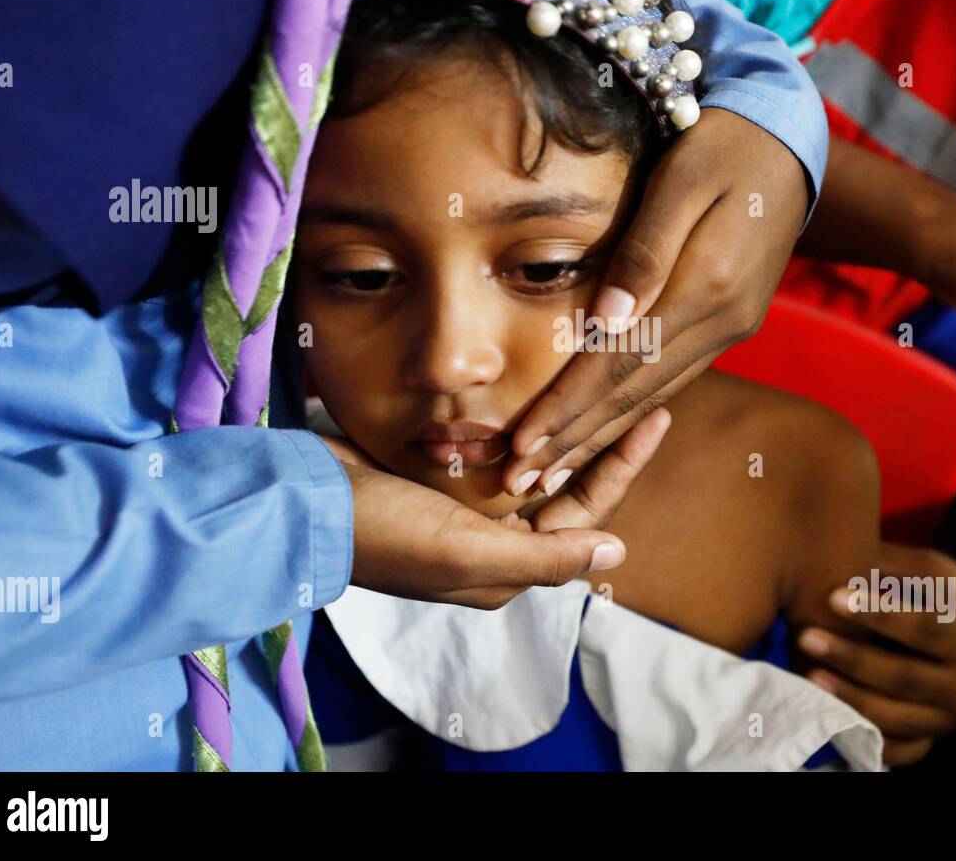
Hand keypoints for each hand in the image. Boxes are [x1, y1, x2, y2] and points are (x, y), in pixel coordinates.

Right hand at [325, 408, 669, 609]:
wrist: (299, 504)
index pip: (586, 517)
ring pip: (536, 467)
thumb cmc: (384, 534)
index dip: (622, 467)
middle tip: (639, 389)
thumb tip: (617, 555)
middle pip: (567, 489)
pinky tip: (544, 394)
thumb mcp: (469, 553)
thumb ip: (546, 557)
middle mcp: (492, 545)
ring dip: (568, 431)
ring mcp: (465, 512)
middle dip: (603, 443)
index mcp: (506, 570)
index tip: (656, 415)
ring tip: (601, 386)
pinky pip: (501, 452)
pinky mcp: (438, 481)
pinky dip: (525, 427)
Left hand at [502, 108, 807, 494]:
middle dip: (576, 442)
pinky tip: (605, 435)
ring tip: (553, 475)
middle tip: (523, 483)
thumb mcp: (681, 180)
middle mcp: (722, 322)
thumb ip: (645, 251)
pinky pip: (673, 379)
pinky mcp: (730, 325)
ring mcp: (730, 329)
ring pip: (655, 397)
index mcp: (706, 287)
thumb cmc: (721, 144)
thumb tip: (606, 322)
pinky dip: (633, 414)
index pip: (621, 363)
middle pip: (635, 395)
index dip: (570, 407)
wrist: (788, 143)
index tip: (523, 443)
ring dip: (602, 440)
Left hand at [795, 543, 955, 765]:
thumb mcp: (940, 573)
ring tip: (809, 676)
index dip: (881, 615)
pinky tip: (830, 716)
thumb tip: (844, 555)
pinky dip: (865, 736)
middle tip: (807, 637)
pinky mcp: (935, 738)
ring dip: (851, 700)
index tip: (835, 596)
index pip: (927, 629)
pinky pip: (900, 750)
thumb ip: (896, 567)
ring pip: (898, 719)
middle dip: (854, 660)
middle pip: (907, 678)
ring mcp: (953, 719)